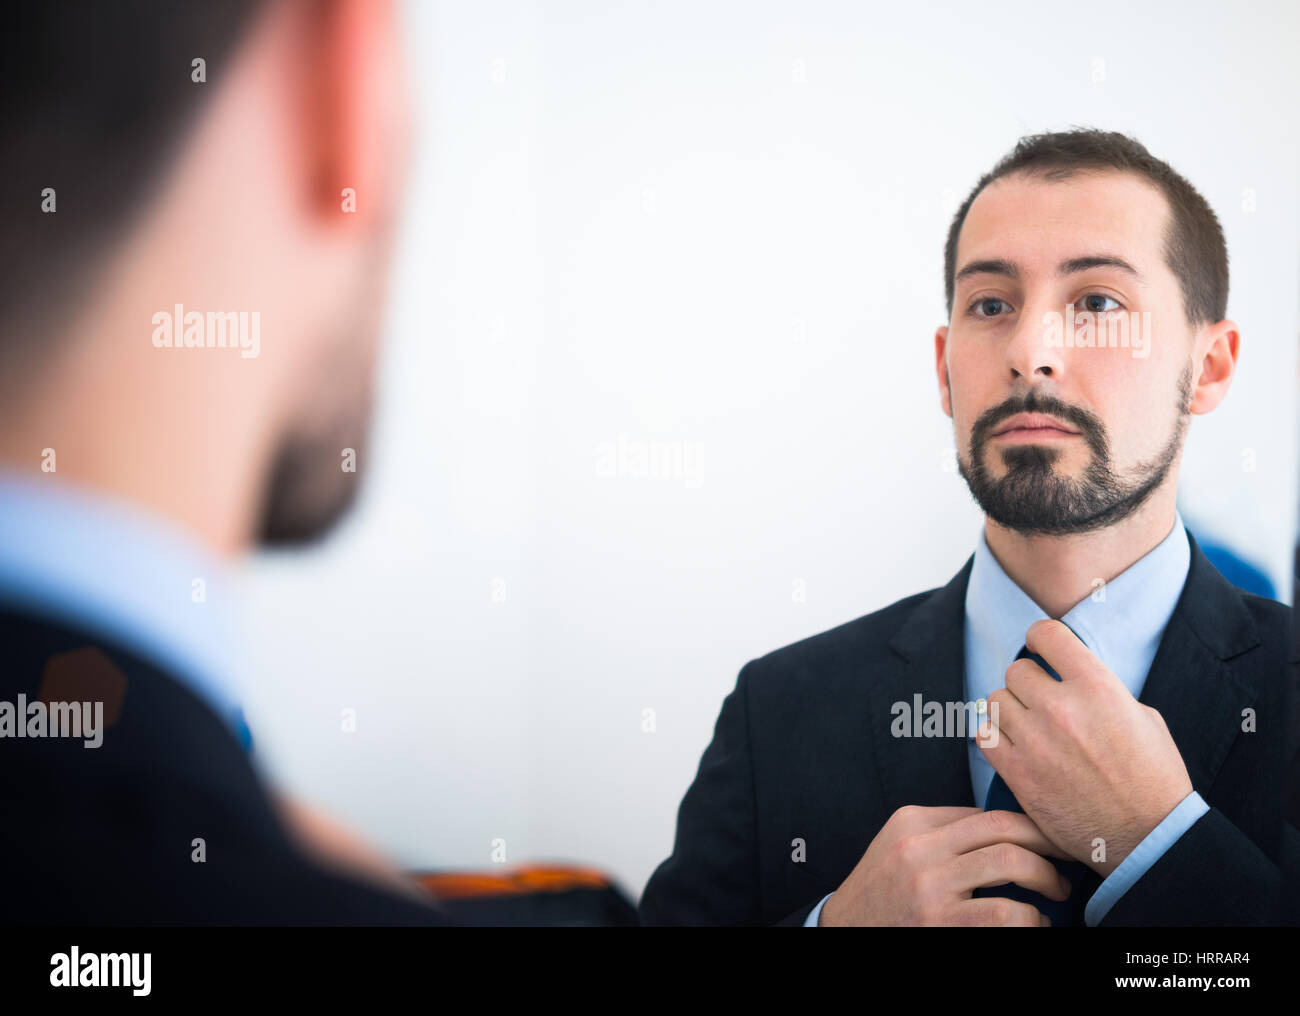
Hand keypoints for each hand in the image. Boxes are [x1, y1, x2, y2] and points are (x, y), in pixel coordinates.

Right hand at [818, 804, 1073, 925]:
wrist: (845, 931)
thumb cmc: (880, 894)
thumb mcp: (899, 847)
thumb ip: (942, 833)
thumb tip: (1004, 831)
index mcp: (913, 822)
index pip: (985, 812)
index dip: (1027, 825)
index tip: (1048, 840)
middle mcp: (921, 847)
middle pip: (1004, 827)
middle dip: (1047, 842)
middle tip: (1066, 859)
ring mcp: (930, 886)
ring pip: (1011, 862)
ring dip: (1047, 878)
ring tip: (1056, 892)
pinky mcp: (940, 923)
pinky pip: (1006, 913)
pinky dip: (1032, 919)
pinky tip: (1034, 923)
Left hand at [977, 618, 1193, 877]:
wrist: (1150, 837)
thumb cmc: (1153, 778)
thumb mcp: (1142, 717)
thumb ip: (1100, 689)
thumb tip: (1070, 675)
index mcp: (1098, 686)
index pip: (1047, 634)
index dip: (1040, 639)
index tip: (1041, 650)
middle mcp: (1062, 708)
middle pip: (1016, 670)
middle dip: (1028, 683)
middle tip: (1041, 702)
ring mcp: (1036, 741)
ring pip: (995, 701)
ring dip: (1010, 711)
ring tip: (1029, 727)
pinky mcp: (1018, 773)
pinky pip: (983, 735)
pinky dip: (995, 737)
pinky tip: (1013, 746)